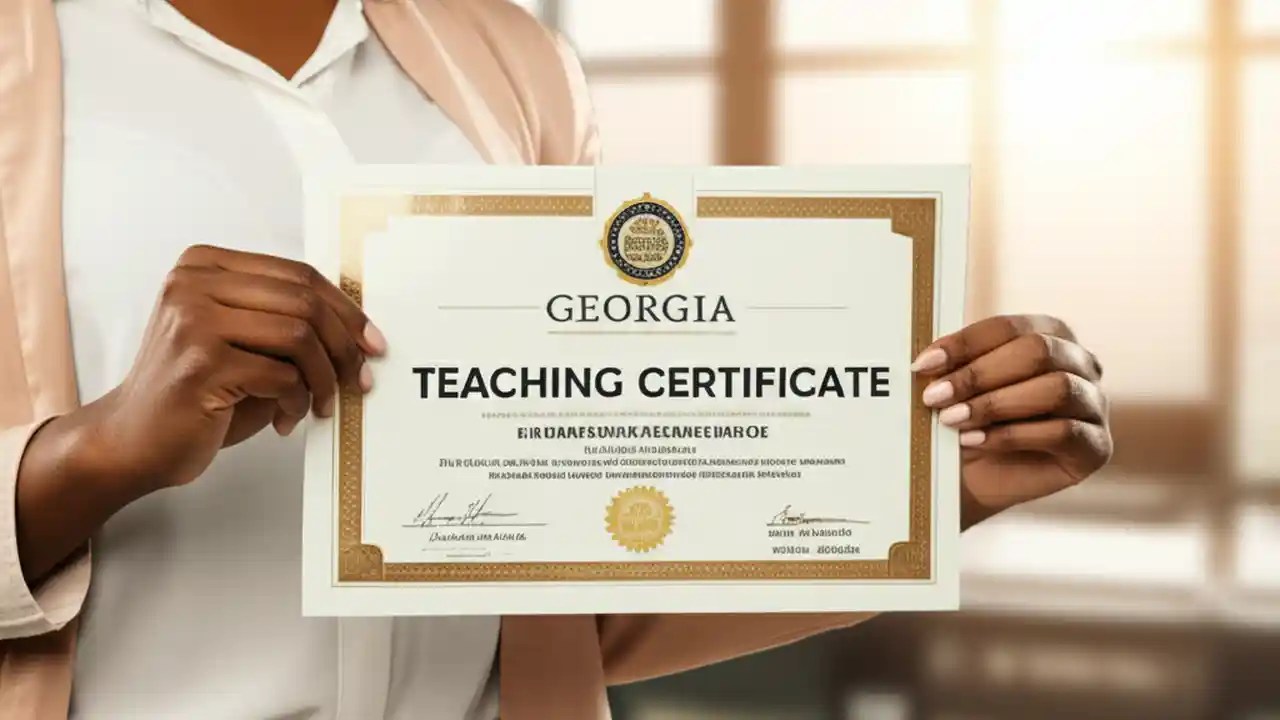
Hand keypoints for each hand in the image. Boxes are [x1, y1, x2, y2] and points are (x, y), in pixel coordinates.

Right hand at [89, 245, 385, 489]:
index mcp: (203, 265)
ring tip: (323, 404)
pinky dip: (298, 402)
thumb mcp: (242, 342)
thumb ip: (286, 322)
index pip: (298, 273)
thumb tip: (360, 331)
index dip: (345, 309)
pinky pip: (282, 377)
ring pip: (299, 337)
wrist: (131, 441)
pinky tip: (289, 420)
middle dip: (344, 345)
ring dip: (325, 378)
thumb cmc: (196, 394)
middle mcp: (192, 283)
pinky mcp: (200, 363)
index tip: (372, 341)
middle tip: (361, 379)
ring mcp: (193, 320)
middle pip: (304, 300)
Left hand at [911, 315, 1111, 528]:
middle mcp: (1082, 363)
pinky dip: (1011, 435)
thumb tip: (928, 359)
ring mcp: (1095, 404)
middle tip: (934, 396)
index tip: (923, 364)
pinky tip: (975, 440)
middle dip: (979, 374)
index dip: (965, 343)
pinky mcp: (1096, 447)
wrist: (978, 477)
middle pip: (1038, 351)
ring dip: (995, 403)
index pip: (1009, 327)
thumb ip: (953, 366)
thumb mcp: (958, 388)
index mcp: (1050, 334)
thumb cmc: (970, 420)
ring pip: (1055, 388)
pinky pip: (1062, 432)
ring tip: (952, 419)